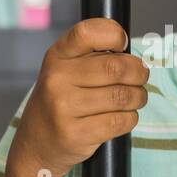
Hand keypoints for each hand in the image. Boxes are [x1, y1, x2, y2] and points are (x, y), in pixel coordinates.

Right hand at [9, 18, 149, 176]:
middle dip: (138, 72)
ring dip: (138, 97)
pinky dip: (131, 118)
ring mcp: (63, 108)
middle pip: (116, 67)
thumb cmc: (61, 101)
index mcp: (57, 56)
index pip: (87, 32)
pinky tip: (123, 117)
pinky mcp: (75, 134)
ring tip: (135, 98)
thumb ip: (93, 56)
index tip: (123, 45)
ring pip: (122, 96)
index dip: (114, 34)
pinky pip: (120, 121)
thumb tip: (136, 58)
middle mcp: (57, 79)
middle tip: (141, 77)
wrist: (35, 143)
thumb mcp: (65, 70)